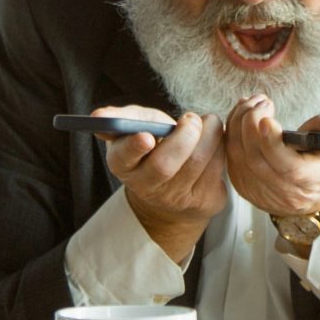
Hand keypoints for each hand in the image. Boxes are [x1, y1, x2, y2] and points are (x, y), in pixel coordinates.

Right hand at [100, 106, 227, 266]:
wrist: (176, 189)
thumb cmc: (154, 147)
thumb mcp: (137, 128)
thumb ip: (122, 118)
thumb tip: (99, 116)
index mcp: (123, 165)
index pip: (123, 159)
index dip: (134, 147)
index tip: (146, 136)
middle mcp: (146, 187)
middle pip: (164, 165)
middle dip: (183, 136)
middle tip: (191, 118)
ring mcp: (176, 199)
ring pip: (197, 162)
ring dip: (209, 134)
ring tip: (208, 122)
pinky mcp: (205, 202)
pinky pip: (217, 168)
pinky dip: (220, 147)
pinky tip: (215, 141)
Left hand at [225, 99, 319, 219]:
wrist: (312, 189)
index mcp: (313, 181)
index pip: (289, 169)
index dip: (273, 144)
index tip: (267, 119)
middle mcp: (285, 192)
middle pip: (257, 160)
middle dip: (252, 123)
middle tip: (262, 101)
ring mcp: (261, 192)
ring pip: (239, 157)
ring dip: (240, 123)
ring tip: (254, 103)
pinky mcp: (244, 186)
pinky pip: (230, 158)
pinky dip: (232, 132)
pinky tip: (243, 114)